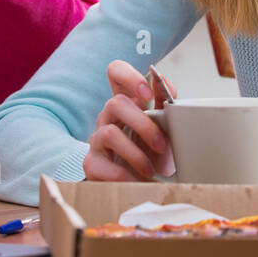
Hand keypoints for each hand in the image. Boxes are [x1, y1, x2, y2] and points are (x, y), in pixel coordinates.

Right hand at [82, 60, 176, 181]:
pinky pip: (102, 164)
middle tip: (161, 144)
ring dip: (135, 153)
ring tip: (150, 169)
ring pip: (109, 134)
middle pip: (115, 103)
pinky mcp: (92, 163)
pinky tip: (135, 180)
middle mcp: (108, 117)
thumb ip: (164, 102)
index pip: (116, 72)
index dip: (129, 77)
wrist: (145, 184)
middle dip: (142, 124)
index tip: (148, 94)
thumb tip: (161, 79)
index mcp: (127, 102)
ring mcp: (97, 139)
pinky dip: (123, 174)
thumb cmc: (155, 151)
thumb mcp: (165, 126)